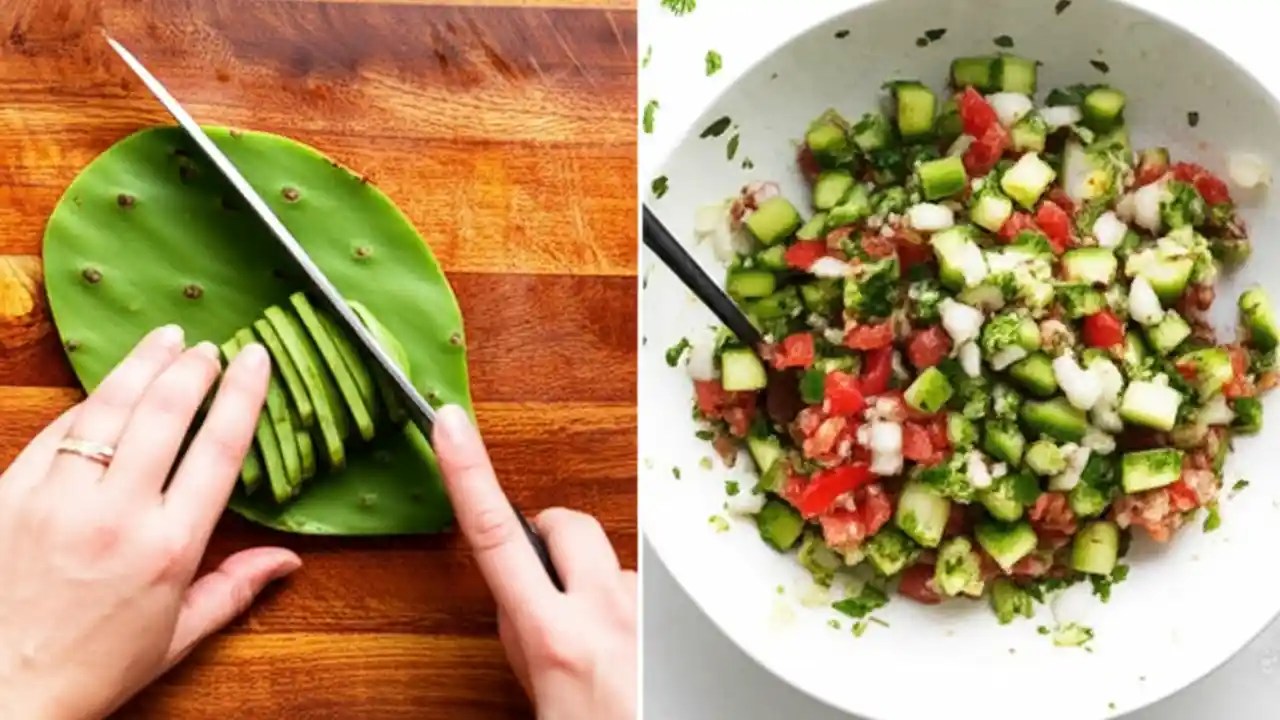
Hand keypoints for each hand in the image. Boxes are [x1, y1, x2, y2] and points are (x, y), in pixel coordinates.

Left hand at [0, 325, 301, 718]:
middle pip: (166, 413)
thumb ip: (235, 589)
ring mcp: (59, 500)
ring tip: (164, 339)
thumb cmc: (93, 670)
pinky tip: (106, 391)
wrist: (1, 693)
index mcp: (171, 547)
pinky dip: (88, 404)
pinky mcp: (11, 495)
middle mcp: (118, 514)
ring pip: (109, 409)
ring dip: (142, 366)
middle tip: (208, 348)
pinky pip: (57, 432)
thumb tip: (287, 561)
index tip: (254, 359)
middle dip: (193, 369)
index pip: (219, 449)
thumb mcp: (177, 637)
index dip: (242, 395)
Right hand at [432, 405, 635, 719]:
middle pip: (562, 524)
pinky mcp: (676, 620)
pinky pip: (638, 593)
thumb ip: (530, 645)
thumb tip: (526, 611)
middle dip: (544, 535)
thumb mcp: (542, 703)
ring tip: (595, 648)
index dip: (467, 474)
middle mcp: (606, 612)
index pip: (495, 538)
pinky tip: (628, 654)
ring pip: (606, 566)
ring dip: (592, 588)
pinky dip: (625, 612)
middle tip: (538, 580)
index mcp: (555, 639)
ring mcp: (648, 611)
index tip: (450, 424)